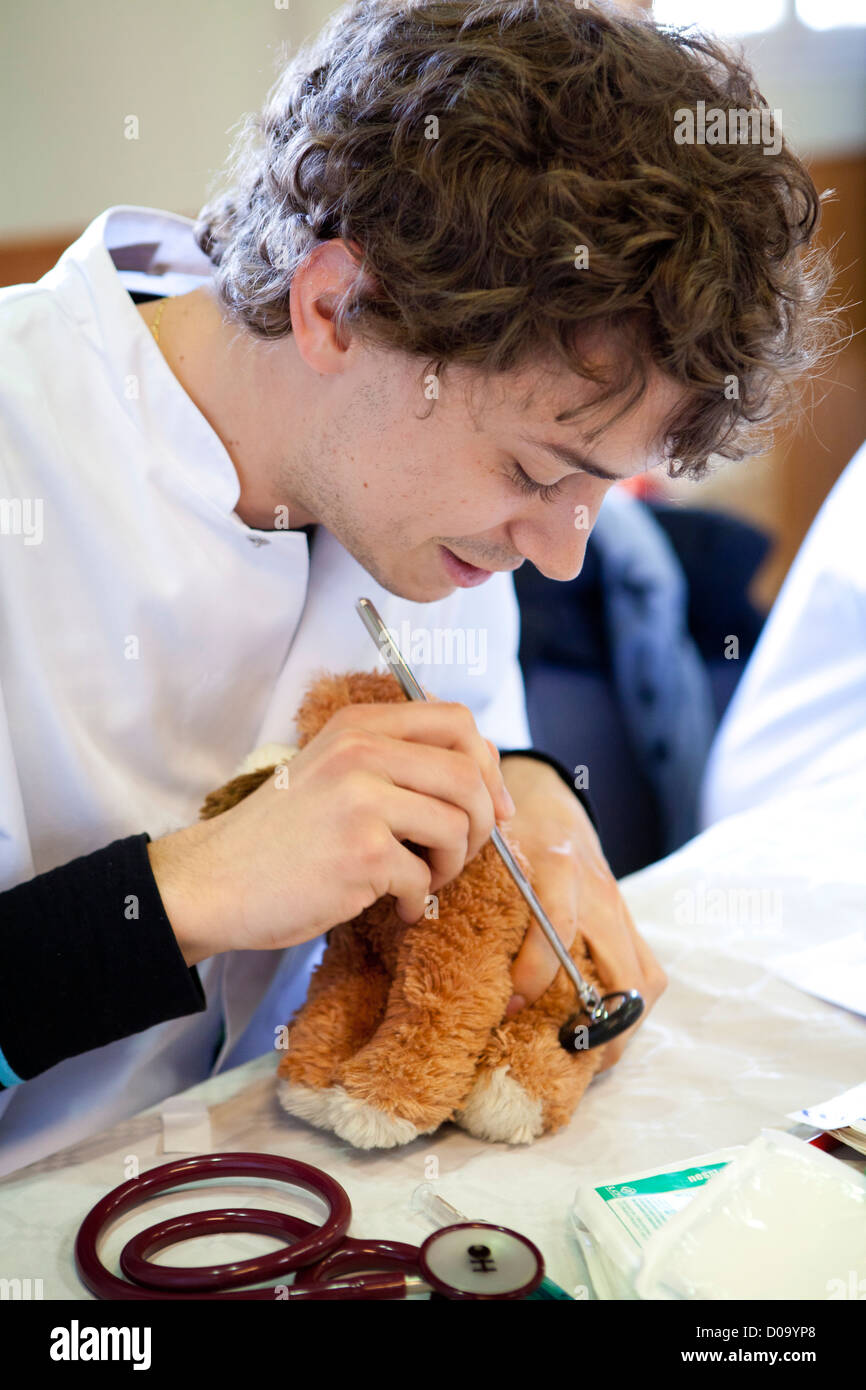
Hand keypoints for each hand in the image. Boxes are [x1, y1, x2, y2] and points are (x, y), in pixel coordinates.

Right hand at [148, 700, 516, 965]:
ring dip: (453, 863)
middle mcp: (360, 752)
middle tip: (459, 852)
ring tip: (423, 879)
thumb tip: (485, 771)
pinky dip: (418, 900)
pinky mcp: (360, 853)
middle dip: (481, 822)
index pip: (457, 721)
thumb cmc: (282, 835)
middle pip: (469, 774)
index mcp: (358, 726)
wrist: (215, 880)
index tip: (489, 805)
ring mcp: (361, 800)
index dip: (488, 766)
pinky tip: (394, 905)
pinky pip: (424, 877)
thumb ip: (396, 759)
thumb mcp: (334, 770)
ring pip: (457, 825)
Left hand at [498, 756, 666, 1071]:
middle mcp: (598, 891)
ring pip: (646, 979)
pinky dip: (630, 1007)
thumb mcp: (488, 851)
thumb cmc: (510, 831)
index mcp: (557, 868)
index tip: (506, 1007)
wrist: (550, 799)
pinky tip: (600, 1028)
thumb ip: (470, 888)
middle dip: (599, 1024)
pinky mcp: (630, 921)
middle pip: (623, 972)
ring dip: (623, 1024)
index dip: (533, 977)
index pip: (557, 930)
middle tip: (563, 1058)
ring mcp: (621, 909)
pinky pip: (649, 972)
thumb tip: (430, 938)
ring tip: (589, 1057)